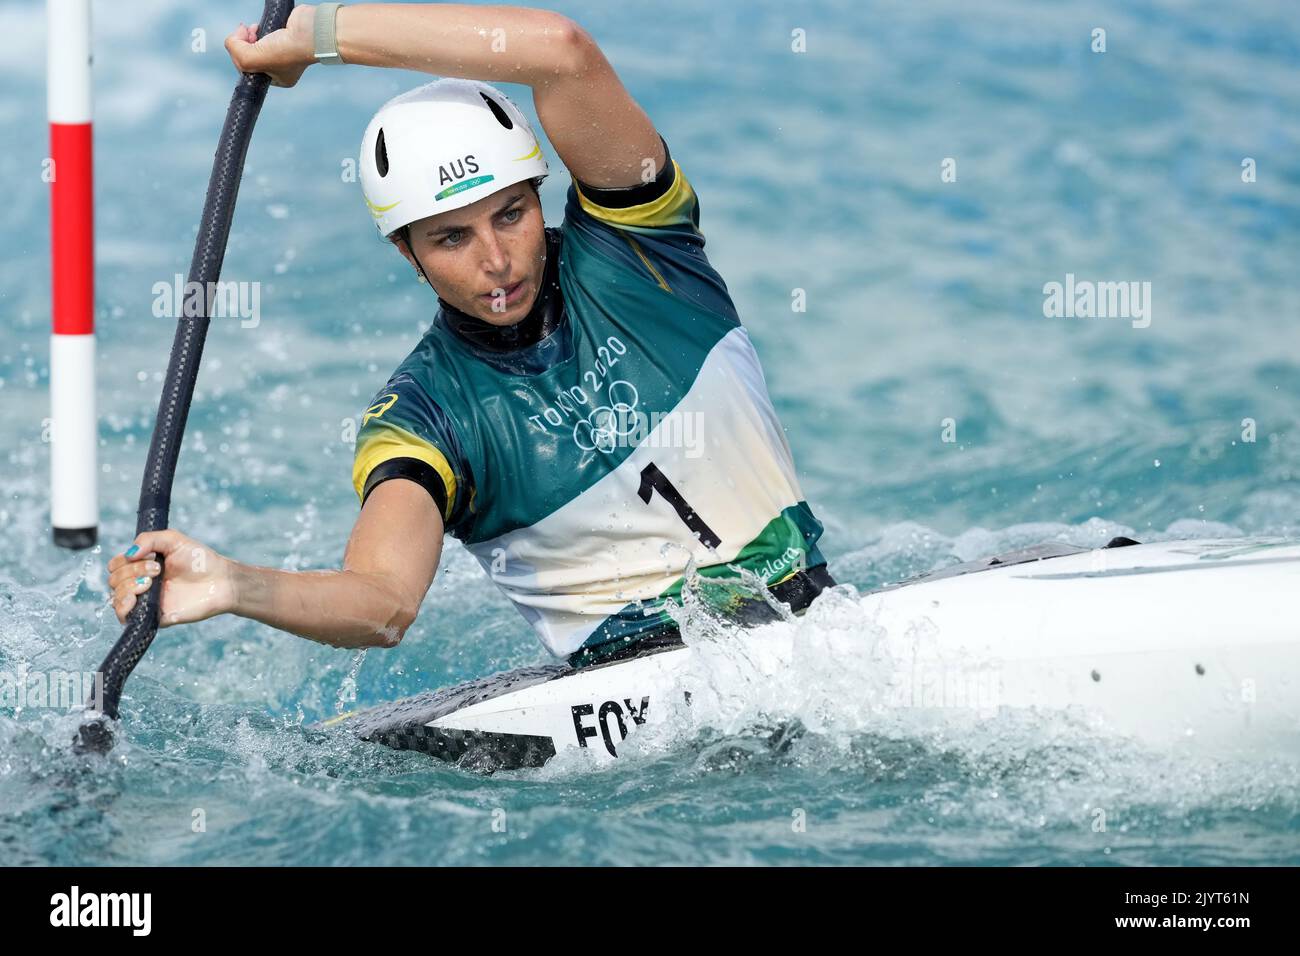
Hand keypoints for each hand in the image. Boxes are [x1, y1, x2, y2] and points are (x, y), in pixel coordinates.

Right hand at [107, 530, 235, 627]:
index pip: (115, 566)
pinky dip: (124, 609)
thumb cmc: (199, 560)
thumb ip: (148, 539)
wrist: (220, 581)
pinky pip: (126, 618)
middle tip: (157, 569)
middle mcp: (141, 584)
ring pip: (116, 599)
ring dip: (127, 588)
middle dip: (131, 572)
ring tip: (150, 583)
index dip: (123, 561)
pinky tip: (135, 600)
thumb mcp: (173, 539)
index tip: (150, 557)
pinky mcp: (152, 617)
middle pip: (114, 581)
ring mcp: (146, 601)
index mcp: (142, 566)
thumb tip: (128, 554)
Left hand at [224, 5, 317, 87]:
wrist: (310, 31)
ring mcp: (283, 50)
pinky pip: (263, 32)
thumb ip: (235, 52)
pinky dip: (257, 27)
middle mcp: (280, 66)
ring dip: (249, 34)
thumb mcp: (252, 60)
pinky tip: (258, 25)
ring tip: (253, 28)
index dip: (239, 55)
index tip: (243, 45)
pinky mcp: (283, 34)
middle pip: (250, 55)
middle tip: (248, 34)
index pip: (248, 69)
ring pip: (255, 43)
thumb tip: (231, 40)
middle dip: (243, 43)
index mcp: (277, 79)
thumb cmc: (287, 50)